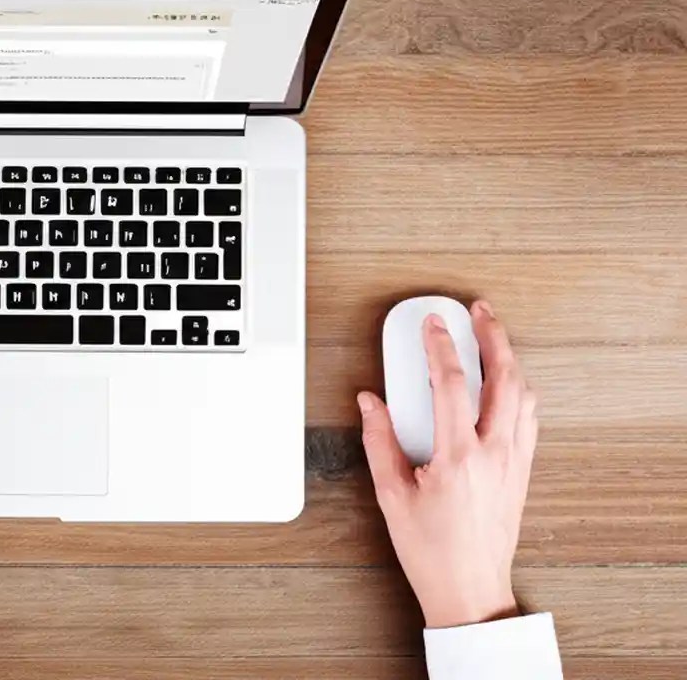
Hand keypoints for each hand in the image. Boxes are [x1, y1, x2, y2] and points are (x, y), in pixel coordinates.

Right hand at [357, 300, 537, 628]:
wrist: (469, 588)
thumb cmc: (430, 550)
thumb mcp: (391, 495)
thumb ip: (379, 442)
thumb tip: (370, 403)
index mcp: (458, 459)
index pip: (453, 386)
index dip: (441, 347)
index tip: (433, 324)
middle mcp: (495, 455)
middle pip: (504, 379)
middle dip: (493, 337)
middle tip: (478, 312)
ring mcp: (515, 462)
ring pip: (524, 395)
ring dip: (510, 360)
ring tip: (493, 338)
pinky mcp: (522, 471)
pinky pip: (529, 418)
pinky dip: (518, 390)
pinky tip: (506, 382)